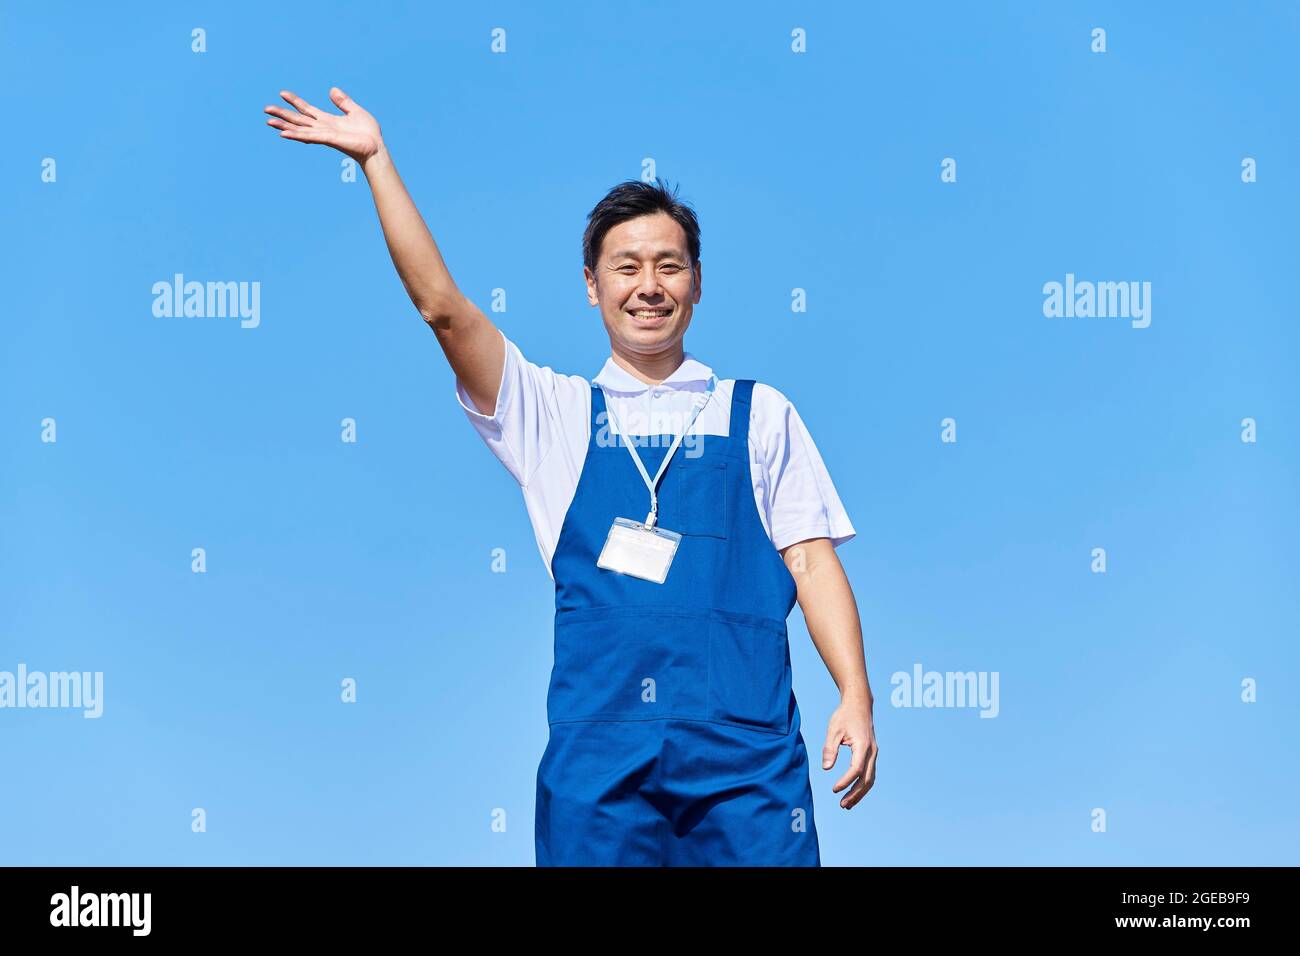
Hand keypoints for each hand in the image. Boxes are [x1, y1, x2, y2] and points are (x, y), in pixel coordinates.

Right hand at [264, 87, 383, 164]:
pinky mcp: (329, 139)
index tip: (282, 93)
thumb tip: (332, 89)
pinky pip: (310, 136)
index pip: (307, 109)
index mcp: (327, 121)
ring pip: (300, 129)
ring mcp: (324, 134)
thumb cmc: (367, 133)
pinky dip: (296, 135)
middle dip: (283, 114)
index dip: (295, 101)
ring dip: (284, 126)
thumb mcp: (355, 111)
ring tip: (269, 121)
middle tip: (266, 109)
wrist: (376, 147)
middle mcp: (322, 128)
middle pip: (298, 120)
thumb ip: (343, 102)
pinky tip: (284, 134)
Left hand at [823, 692, 877, 808]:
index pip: (856, 769)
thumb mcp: (833, 730)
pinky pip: (869, 773)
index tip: (834, 789)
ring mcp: (874, 753)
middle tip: (842, 805)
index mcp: (863, 746)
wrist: (859, 704)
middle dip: (855, 794)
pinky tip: (852, 792)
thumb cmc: (844, 715)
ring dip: (860, 793)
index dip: (845, 781)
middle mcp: (872, 751)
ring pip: (870, 778)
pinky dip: (862, 785)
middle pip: (867, 779)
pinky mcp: (871, 754)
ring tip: (847, 804)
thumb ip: (830, 749)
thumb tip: (826, 768)